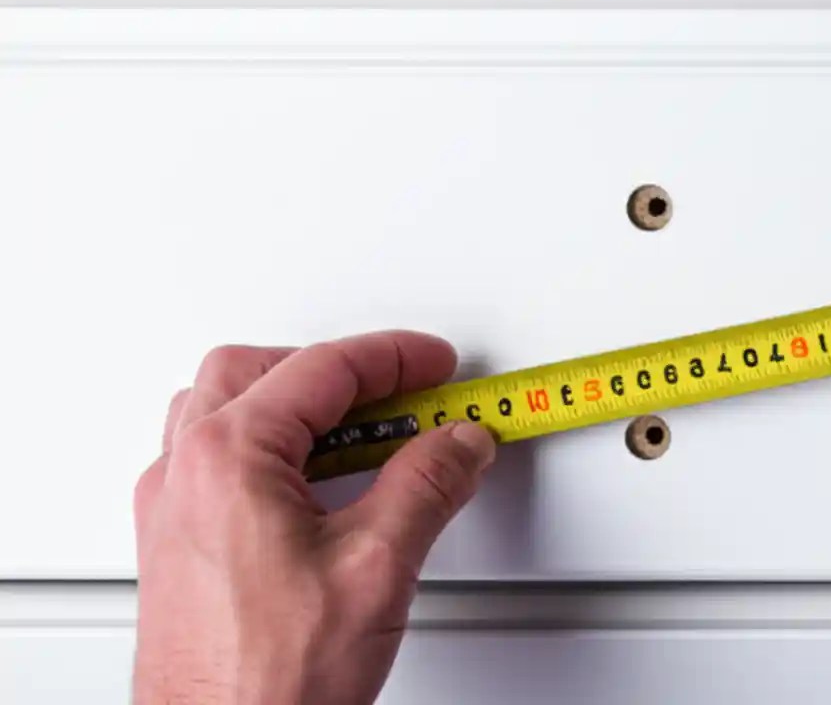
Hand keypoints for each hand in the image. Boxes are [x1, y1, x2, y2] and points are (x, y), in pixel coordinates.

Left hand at [131, 331, 496, 703]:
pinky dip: (271, 445)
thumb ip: (427, 486)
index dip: (394, 358)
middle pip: (263, 372)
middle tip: (408, 388)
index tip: (437, 364)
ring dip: (298, 403)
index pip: (322, 369)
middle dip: (342, 370)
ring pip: (228, 409)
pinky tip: (315, 478)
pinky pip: (215, 459)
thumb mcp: (376, 569)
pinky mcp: (176, 545)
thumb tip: (458, 443)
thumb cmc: (264, 684)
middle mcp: (185, 472)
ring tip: (367, 428)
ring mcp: (172, 509)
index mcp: (228, 457)